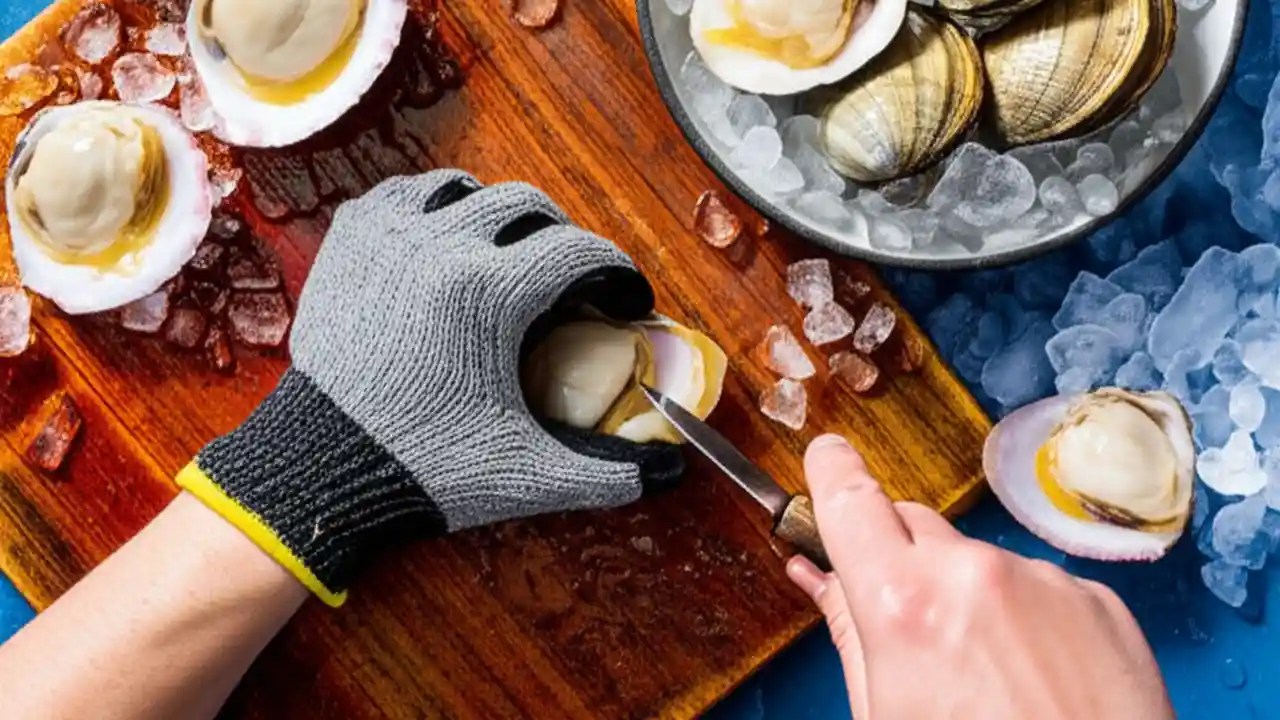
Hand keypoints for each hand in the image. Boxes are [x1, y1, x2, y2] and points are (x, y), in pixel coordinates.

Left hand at [177, 170, 680, 605]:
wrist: (322, 467)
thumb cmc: (429, 467)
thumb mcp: (527, 474)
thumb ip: (605, 473)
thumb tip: (669, 473)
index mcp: (491, 292)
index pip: (581, 251)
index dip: (618, 273)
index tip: (625, 300)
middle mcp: (441, 244)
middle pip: (528, 204)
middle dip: (564, 235)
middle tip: (572, 276)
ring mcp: (389, 234)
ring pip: (465, 188)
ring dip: (499, 213)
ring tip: (511, 252)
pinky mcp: (351, 239)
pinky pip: (406, 193)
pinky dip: (437, 208)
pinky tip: (448, 242)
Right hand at [787, 435, 1173, 719]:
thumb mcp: (883, 716)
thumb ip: (851, 635)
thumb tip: (819, 579)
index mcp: (904, 607)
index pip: (850, 500)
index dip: (831, 470)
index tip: (826, 455)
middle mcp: (975, 575)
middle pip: (912, 525)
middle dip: (898, 555)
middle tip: (904, 617)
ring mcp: (1043, 582)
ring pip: (977, 560)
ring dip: (966, 591)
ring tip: (984, 671)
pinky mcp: (1096, 599)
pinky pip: (1038, 585)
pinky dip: (1025, 615)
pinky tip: (1033, 673)